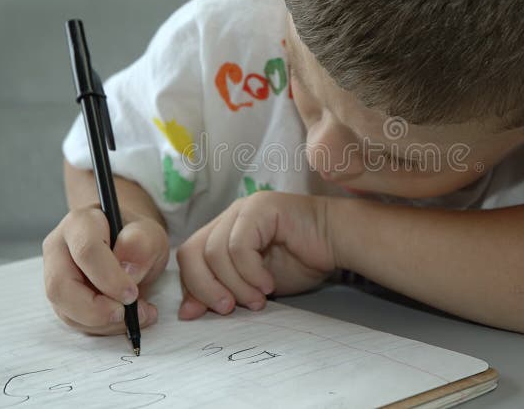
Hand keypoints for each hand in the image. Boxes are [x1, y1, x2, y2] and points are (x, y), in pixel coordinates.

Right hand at [42, 205, 168, 334]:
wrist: (129, 246)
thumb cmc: (137, 237)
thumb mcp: (150, 234)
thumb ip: (141, 245)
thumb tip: (127, 271)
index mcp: (81, 223)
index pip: (86, 251)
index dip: (108, 277)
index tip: (131, 294)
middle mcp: (59, 248)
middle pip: (61, 285)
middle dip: (95, 309)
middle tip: (127, 314)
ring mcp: (54, 274)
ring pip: (64, 308)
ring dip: (101, 322)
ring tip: (136, 317)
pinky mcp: (61, 298)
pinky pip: (73, 320)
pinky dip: (101, 327)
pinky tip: (126, 319)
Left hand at [176, 191, 332, 319]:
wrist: (336, 241)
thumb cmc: (300, 261)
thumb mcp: (253, 286)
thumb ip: (222, 293)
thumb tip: (187, 313)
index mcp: (221, 232)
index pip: (189, 258)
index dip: (192, 288)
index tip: (205, 314)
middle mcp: (227, 217)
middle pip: (191, 252)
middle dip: (205, 288)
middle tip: (228, 309)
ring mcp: (242, 209)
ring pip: (215, 252)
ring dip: (235, 285)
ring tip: (259, 299)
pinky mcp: (260, 208)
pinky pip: (239, 246)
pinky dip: (250, 273)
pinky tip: (268, 284)